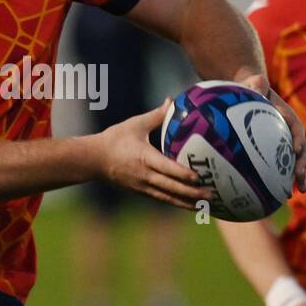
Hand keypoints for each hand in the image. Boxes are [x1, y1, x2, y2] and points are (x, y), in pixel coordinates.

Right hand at [95, 100, 212, 209]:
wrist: (93, 160)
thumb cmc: (115, 139)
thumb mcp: (135, 124)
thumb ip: (156, 115)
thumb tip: (172, 100)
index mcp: (143, 157)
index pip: (166, 168)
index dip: (182, 173)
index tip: (198, 176)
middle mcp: (144, 175)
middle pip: (171, 187)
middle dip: (191, 192)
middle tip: (212, 193)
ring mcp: (142, 186)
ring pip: (169, 197)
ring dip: (188, 202)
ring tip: (208, 204)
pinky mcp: (142, 192)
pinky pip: (163, 199)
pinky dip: (178, 203)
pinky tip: (192, 205)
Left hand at [237, 73, 305, 193]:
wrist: (251, 94)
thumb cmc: (252, 88)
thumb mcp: (254, 83)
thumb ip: (256, 84)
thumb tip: (254, 84)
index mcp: (287, 117)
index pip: (295, 128)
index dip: (297, 138)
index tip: (296, 149)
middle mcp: (288, 132)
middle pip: (299, 150)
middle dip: (301, 166)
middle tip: (300, 181)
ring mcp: (282, 142)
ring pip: (291, 162)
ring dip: (295, 178)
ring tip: (294, 194)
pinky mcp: (273, 151)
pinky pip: (277, 166)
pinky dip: (277, 179)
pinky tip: (272, 194)